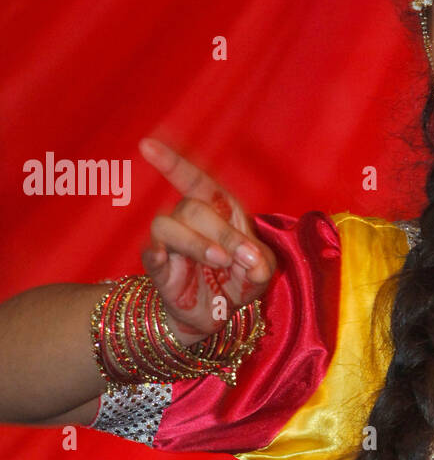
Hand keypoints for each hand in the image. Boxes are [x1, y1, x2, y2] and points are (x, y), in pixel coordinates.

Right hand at [137, 138, 276, 344]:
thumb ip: (261, 264)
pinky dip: (159, 254)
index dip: (172, 163)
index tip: (146, 146)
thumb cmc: (239, 280)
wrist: (217, 314)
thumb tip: (251, 263)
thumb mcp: (260, 272)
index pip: (193, 179)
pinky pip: (151, 252)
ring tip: (221, 261)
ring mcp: (171, 242)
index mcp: (217, 208)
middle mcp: (189, 219)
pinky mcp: (159, 266)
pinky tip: (167, 260)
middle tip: (244, 259)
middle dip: (224, 232)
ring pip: (168, 226)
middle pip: (193, 207)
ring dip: (197, 242)